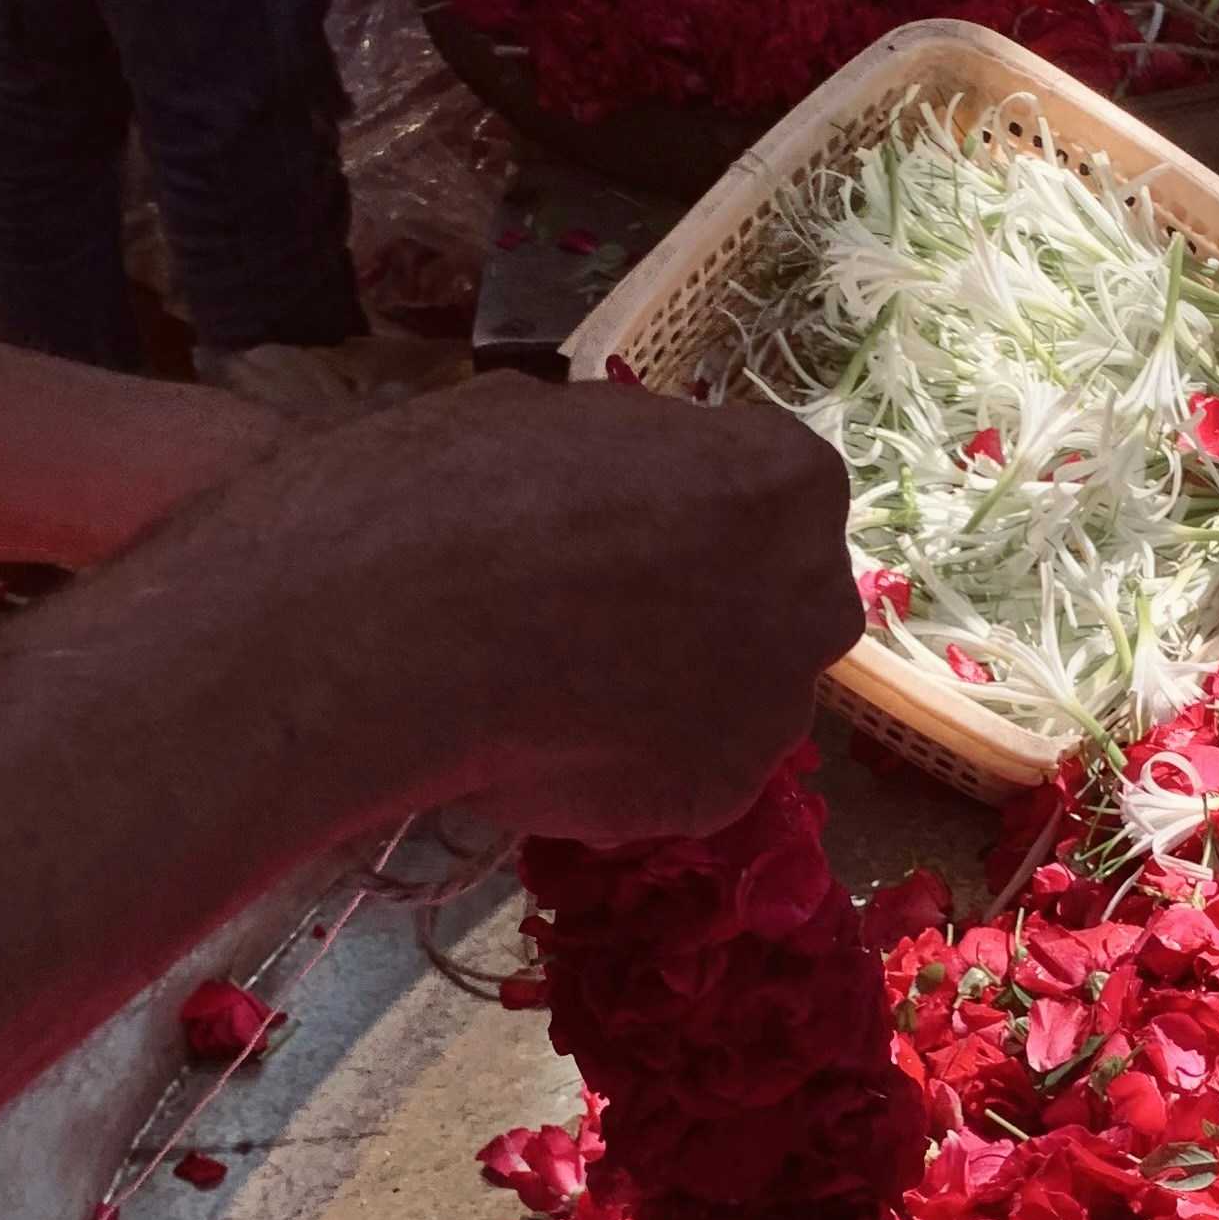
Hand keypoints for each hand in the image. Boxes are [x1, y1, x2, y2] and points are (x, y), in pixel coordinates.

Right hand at [250, 376, 859, 849]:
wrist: (404, 625)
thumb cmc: (470, 490)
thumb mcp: (556, 422)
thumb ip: (626, 464)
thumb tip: (622, 487)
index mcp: (788, 479)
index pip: (769, 501)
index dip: (694, 524)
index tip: (630, 542)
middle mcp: (814, 595)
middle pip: (775, 605)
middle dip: (705, 617)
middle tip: (602, 626)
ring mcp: (778, 706)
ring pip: (733, 703)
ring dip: (669, 702)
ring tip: (558, 698)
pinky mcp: (723, 797)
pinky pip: (680, 782)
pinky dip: (625, 775)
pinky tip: (547, 749)